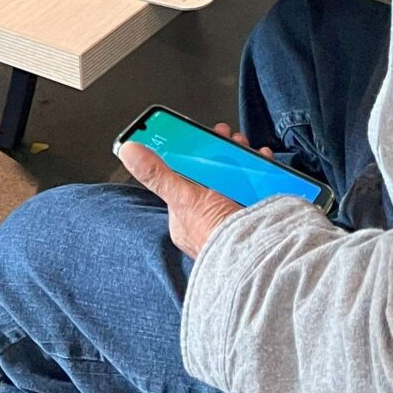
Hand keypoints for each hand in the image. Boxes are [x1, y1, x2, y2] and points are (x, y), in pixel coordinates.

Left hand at [118, 122, 270, 258]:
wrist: (255, 258)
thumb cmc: (216, 237)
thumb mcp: (184, 199)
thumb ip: (157, 174)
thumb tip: (128, 151)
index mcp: (186, 214)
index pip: (184, 175)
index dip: (192, 152)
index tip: (201, 134)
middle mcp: (208, 215)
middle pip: (213, 173)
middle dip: (223, 151)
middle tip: (230, 137)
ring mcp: (232, 213)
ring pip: (236, 176)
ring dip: (243, 157)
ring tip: (247, 146)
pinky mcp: (254, 211)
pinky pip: (258, 184)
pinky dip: (262, 169)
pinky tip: (263, 160)